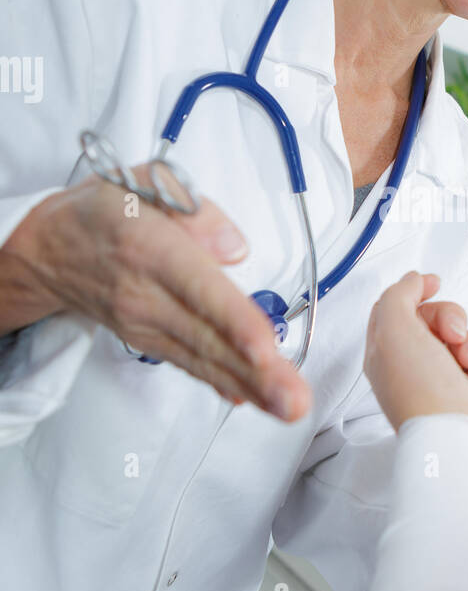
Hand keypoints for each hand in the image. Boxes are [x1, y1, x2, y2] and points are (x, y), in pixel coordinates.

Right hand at [2, 167, 311, 420]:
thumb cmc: (105, 212)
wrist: (50, 250)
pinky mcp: (148, 342)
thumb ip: (194, 208)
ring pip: (204, 359)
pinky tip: (253, 401)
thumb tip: (234, 248)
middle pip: (208, 338)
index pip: (198, 289)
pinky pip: (191, 366)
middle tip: (295, 400)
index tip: (265, 350)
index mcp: (151, 248)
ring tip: (288, 408)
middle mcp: (147, 295)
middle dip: (257, 373)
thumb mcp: (143, 182)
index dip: (233, 322)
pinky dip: (222, 384)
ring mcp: (146, 326)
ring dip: (251, 387)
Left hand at [363, 270, 467, 449]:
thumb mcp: (394, 330)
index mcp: (383, 352)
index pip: (393, 308)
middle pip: (432, 319)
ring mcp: (440, 380)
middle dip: (450, 319)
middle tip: (454, 335)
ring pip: (462, 338)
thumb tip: (413, 280)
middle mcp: (409, 367)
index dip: (413, 290)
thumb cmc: (424, 393)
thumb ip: (398, 295)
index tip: (433, 283)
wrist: (461, 439)